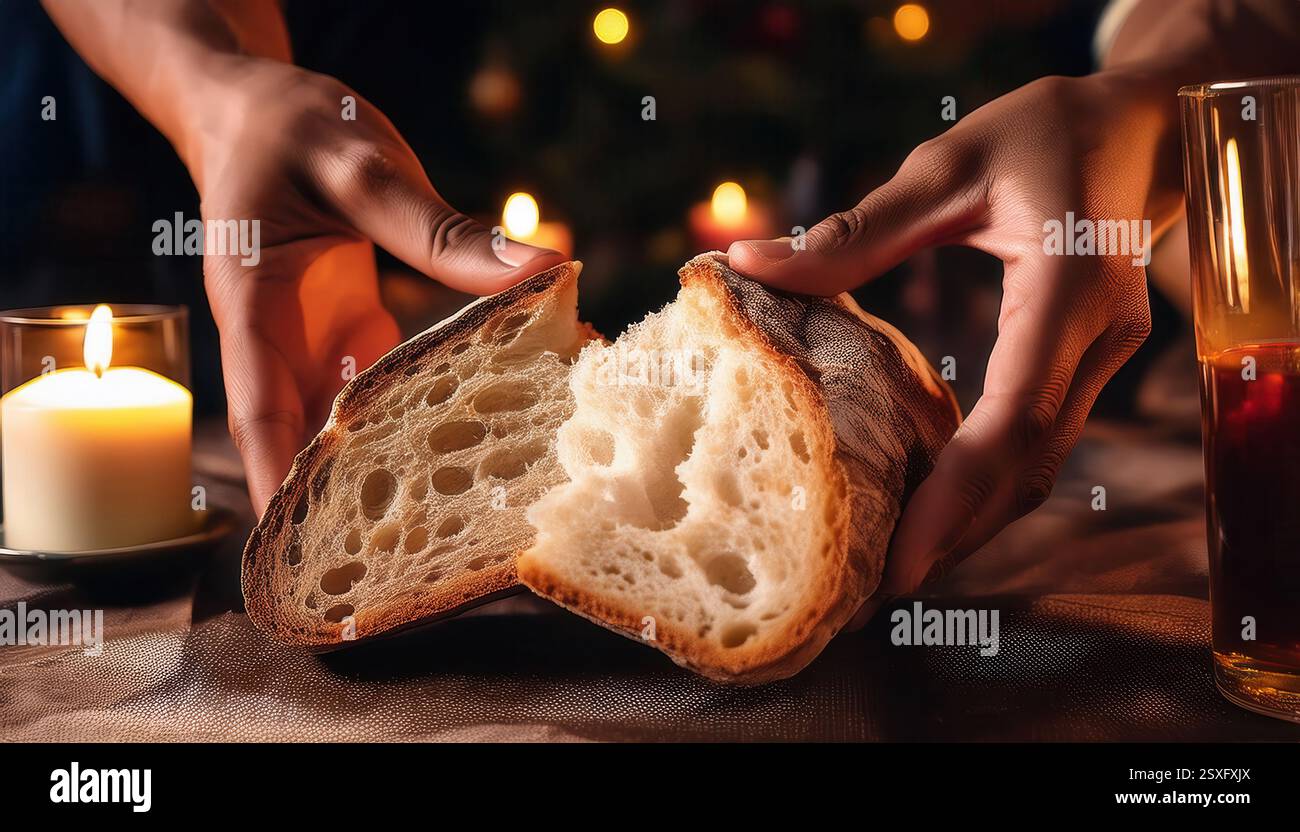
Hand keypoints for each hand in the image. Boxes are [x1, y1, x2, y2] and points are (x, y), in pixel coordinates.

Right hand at [191, 57, 564, 514]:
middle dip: (346, 497)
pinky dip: (425, 413)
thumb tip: (544, 268)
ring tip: (463, 510)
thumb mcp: (361, 165)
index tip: (305, 546)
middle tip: (404, 556)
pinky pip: (381, 387)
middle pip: (303, 434)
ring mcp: (311, 341)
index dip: (282, 478)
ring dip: (395, 461)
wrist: (258, 104)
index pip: (259, 408)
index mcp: (252, 303)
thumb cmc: (292, 125)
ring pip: (346, 419)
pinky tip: (484, 433)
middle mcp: (275, 338)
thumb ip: (441, 225)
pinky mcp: (346, 332)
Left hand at [729, 73, 1167, 609]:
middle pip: (1030, 466)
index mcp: (1069, 288)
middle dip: (958, 534)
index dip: (956, 499)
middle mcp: (1100, 337)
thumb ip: (856, 230)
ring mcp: (1104, 355)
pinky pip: (1040, 438)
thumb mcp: (947, 168)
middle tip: (878, 588)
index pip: (1014, 419)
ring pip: (1042, 466)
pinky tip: (936, 502)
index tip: (900, 562)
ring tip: (898, 564)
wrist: (1136, 126)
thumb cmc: (1042, 132)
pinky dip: (990, 481)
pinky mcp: (1089, 360)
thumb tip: (753, 263)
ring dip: (975, 520)